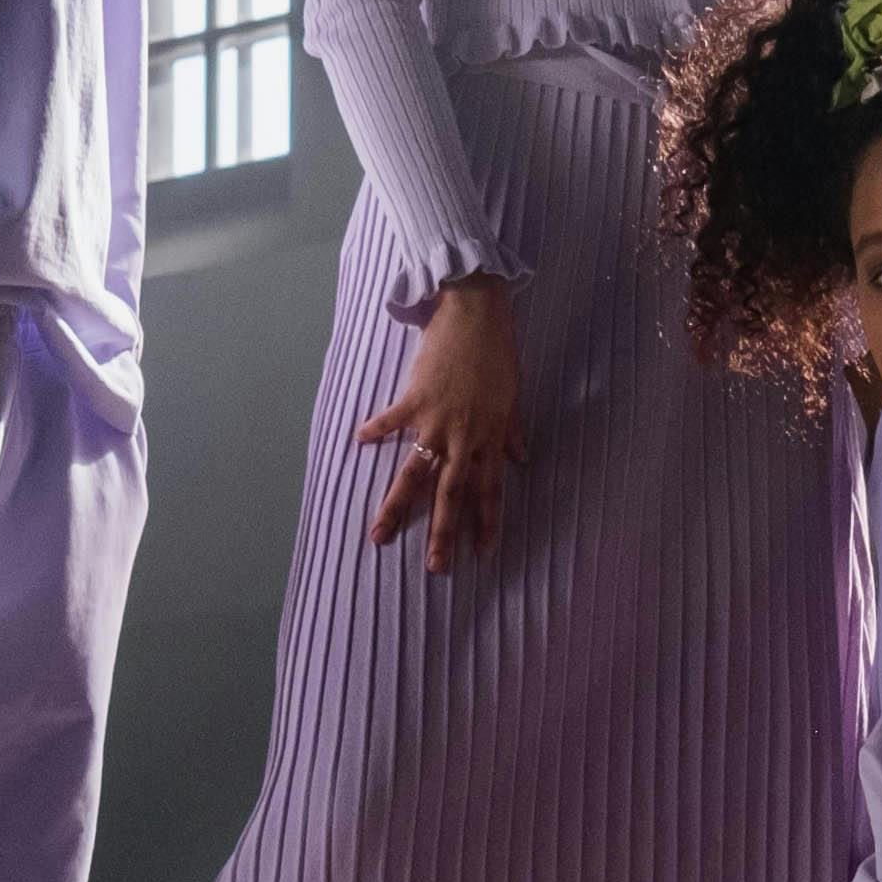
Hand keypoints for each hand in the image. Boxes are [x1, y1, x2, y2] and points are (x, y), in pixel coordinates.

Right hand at [357, 275, 532, 573]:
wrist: (478, 313)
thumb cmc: (497, 353)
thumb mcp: (512, 396)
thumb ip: (513, 431)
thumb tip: (522, 458)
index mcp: (490, 438)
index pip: (490, 491)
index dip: (486, 523)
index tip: (482, 554)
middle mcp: (465, 437)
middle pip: (452, 495)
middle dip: (444, 534)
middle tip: (435, 568)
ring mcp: (437, 420)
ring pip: (416, 475)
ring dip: (397, 507)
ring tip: (379, 534)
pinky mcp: (414, 398)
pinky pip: (391, 421)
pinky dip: (375, 430)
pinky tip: (358, 441)